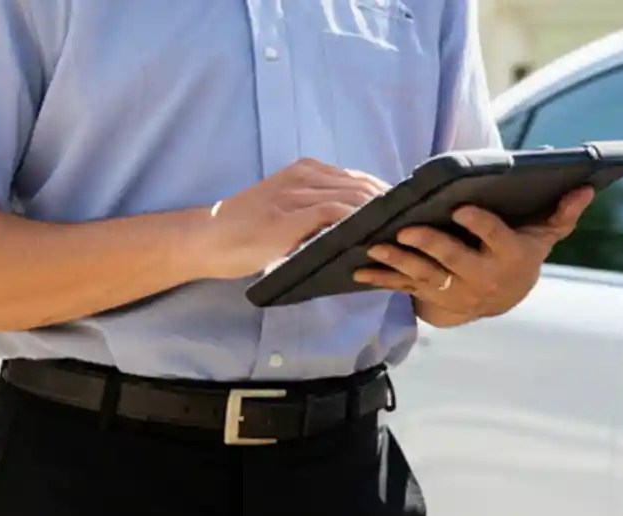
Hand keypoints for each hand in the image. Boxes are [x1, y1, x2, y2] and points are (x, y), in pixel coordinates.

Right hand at [195, 158, 388, 279]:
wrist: (207, 237)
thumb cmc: (245, 232)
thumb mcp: (286, 213)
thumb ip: (316, 212)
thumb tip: (355, 228)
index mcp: (305, 171)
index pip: (358, 179)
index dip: (386, 197)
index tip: (406, 215)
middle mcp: (304, 176)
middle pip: (363, 185)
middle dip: (391, 206)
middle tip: (414, 226)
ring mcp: (297, 193)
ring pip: (355, 198)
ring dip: (381, 217)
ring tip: (403, 234)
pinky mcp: (292, 214)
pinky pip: (337, 213)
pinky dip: (359, 224)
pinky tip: (375, 237)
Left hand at [354, 187, 594, 325]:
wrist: (503, 297)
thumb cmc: (521, 252)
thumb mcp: (544, 235)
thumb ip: (562, 212)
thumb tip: (585, 186)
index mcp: (508, 257)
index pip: (496, 239)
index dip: (480, 226)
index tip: (462, 209)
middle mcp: (480, 277)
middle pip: (454, 261)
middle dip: (431, 245)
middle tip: (408, 229)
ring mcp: (453, 288)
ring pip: (424, 275)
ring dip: (399, 261)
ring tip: (377, 246)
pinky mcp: (430, 294)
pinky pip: (402, 286)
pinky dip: (380, 278)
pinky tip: (359, 269)